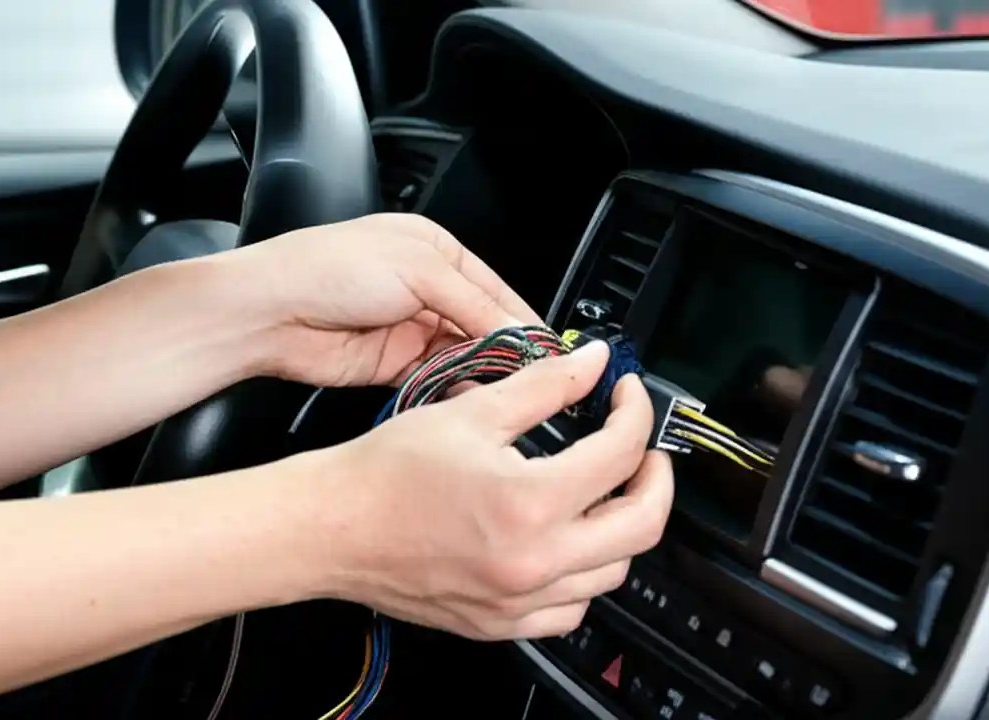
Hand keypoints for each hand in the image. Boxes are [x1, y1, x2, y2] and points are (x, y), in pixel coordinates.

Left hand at [228, 213, 541, 386]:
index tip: (552, 351)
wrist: (269, 312)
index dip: (524, 320)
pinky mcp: (394, 366)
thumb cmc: (330, 268)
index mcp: (436, 251)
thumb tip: (521, 331)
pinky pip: (438, 380)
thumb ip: (475, 304)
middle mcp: (426, 288)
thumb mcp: (419, 271)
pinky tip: (471, 397)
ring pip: (464, 356)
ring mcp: (409, 329)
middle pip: (484, 325)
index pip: (497, 290)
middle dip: (508, 350)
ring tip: (508, 391)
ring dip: (483, 373)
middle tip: (536, 377)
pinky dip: (455, 389)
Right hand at [296, 341, 673, 639]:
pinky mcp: (502, 623)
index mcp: (529, 502)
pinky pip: (572, 609)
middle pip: (643, 524)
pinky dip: (586, 575)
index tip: (626, 396)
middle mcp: (534, 561)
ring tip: (606, 491)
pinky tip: (570, 543)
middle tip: (642, 450)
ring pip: (614, 571)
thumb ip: (545, 385)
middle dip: (656, 477)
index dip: (636, 413)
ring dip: (624, 526)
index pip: (620, 454)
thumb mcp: (472, 411)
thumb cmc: (385, 474)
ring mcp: (520, 600)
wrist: (332, 527)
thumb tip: (592, 362)